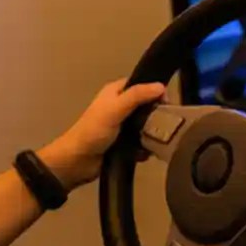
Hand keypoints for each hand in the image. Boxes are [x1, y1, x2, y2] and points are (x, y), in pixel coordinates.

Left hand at [38, 78, 166, 190]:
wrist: (77, 162)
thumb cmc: (93, 131)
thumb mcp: (115, 109)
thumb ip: (137, 96)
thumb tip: (162, 87)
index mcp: (115, 93)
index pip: (140, 84)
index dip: (154, 89)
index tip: (168, 101)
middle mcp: (119, 107)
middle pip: (146, 105)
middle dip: (156, 114)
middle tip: (168, 123)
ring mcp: (122, 126)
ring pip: (145, 125)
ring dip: (152, 133)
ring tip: (160, 140)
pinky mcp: (124, 144)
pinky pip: (141, 142)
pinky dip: (145, 148)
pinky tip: (148, 153)